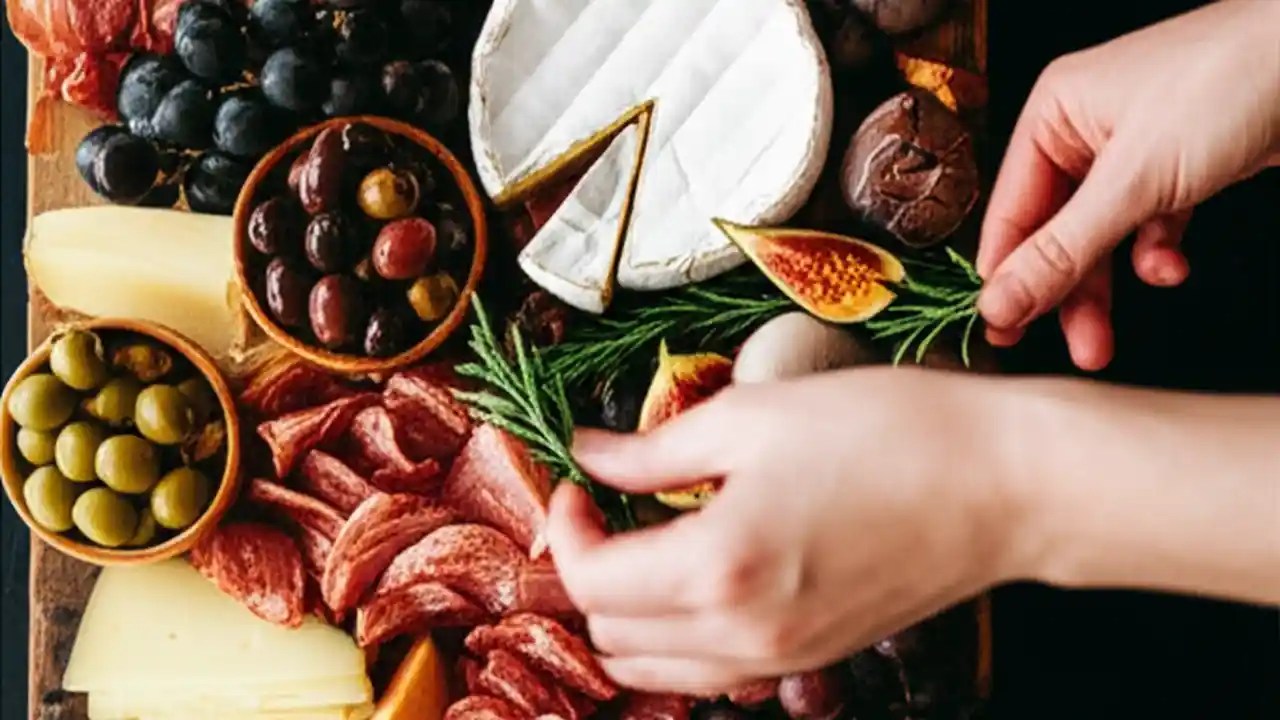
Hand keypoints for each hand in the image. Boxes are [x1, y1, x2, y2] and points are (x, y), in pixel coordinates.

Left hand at [544, 368, 1030, 693]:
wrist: (1005, 483)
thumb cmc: (888, 433)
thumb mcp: (754, 417)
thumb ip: (653, 450)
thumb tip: (588, 455)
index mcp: (717, 568)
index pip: (592, 579)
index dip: (566, 527)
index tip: (577, 482)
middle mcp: (742, 636)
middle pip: (613, 633)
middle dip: (589, 570)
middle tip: (605, 509)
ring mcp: (781, 660)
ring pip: (655, 668)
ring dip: (628, 612)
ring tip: (645, 544)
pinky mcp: (813, 660)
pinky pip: (711, 674)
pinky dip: (678, 639)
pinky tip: (699, 577)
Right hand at [976, 0, 1279, 369]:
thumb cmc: (1230, 83)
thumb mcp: (1133, 181)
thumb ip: (1063, 251)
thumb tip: (1000, 301)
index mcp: (1053, 113)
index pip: (1010, 210)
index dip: (1006, 274)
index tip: (1001, 327)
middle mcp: (1085, 129)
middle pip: (1054, 230)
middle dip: (1062, 293)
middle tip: (1058, 347)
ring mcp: (1133, 147)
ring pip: (1099, 235)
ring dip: (1102, 289)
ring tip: (1100, 341)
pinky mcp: (1177, 164)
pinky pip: (1146, 223)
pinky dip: (1154, 253)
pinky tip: (1169, 267)